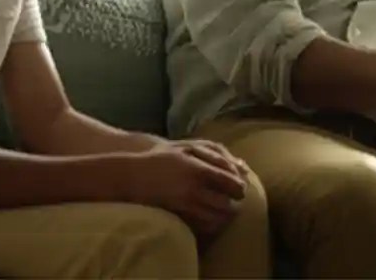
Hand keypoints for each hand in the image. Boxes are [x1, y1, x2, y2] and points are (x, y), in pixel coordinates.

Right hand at [126, 142, 247, 239]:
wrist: (131, 175)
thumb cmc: (163, 158)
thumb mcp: (189, 149)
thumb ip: (218, 156)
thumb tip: (244, 167)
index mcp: (200, 170)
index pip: (232, 184)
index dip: (240, 189)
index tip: (239, 190)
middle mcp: (194, 189)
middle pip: (227, 205)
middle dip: (234, 206)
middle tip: (234, 202)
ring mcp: (184, 204)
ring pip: (216, 218)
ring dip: (224, 217)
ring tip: (224, 212)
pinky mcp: (177, 215)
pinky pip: (201, 226)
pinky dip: (210, 224)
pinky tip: (210, 218)